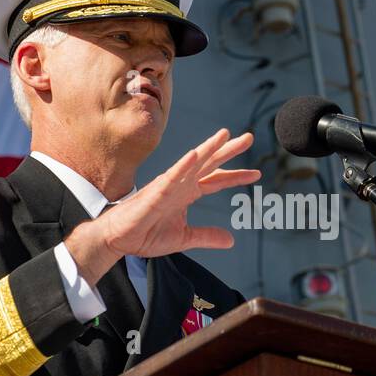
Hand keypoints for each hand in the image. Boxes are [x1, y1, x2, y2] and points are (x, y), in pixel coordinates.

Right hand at [65, 128, 259, 283]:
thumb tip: (231, 240)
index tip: (257, 174)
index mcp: (187, 192)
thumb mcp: (184, 238)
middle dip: (229, 150)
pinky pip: (172, 176)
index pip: (216, 180)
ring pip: (193, 163)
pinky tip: (196, 154)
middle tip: (249, 138)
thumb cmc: (145, 234)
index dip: (236, 176)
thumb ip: (207, 236)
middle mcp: (180, 183)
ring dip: (209, 148)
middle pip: (209, 163)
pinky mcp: (155, 192)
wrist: (119, 239)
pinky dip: (184, 165)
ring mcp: (168, 185)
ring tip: (225, 135)